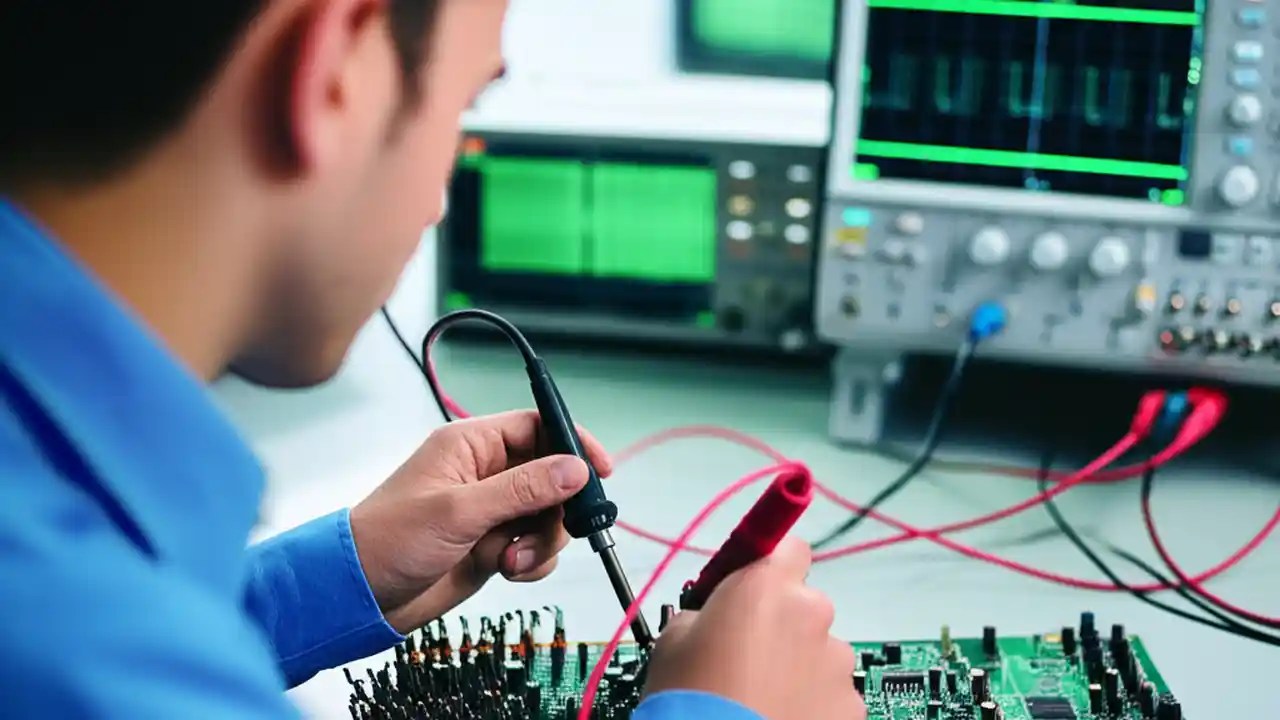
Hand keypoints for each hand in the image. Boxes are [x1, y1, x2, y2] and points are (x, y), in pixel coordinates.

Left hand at [349, 410, 612, 632]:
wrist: (360, 595)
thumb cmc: (391, 540)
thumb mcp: (461, 511)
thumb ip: (523, 489)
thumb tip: (575, 470)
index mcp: (471, 445)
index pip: (537, 426)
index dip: (572, 443)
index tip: (601, 469)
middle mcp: (485, 472)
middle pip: (551, 475)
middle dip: (558, 507)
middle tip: (558, 528)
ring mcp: (491, 510)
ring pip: (548, 515)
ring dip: (543, 540)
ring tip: (514, 559)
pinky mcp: (494, 544)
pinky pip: (536, 546)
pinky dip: (533, 561)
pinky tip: (508, 571)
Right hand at [642, 538, 864, 719]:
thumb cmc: (689, 695)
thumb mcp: (675, 638)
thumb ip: (707, 613)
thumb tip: (716, 619)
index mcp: (768, 587)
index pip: (790, 546)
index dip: (771, 563)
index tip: (756, 583)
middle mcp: (813, 615)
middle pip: (804, 606)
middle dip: (782, 625)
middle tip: (749, 657)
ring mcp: (837, 664)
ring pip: (820, 653)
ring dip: (799, 668)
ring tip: (766, 698)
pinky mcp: (850, 706)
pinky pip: (831, 693)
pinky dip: (813, 703)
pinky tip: (784, 716)